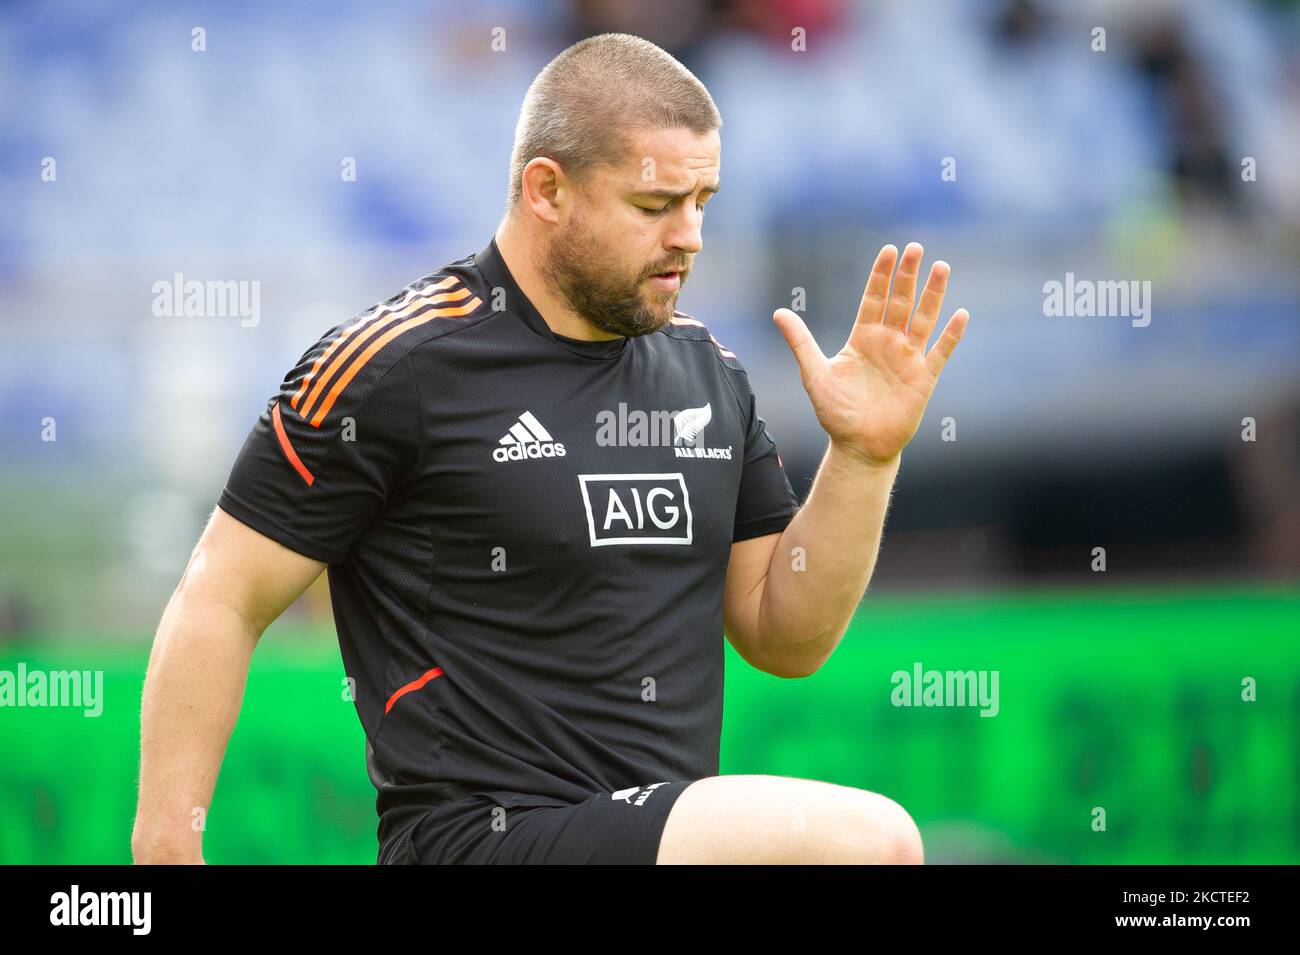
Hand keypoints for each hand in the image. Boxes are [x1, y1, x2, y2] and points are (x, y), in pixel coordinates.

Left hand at [773, 242, 967, 465]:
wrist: (858, 447)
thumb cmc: (836, 412)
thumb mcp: (815, 374)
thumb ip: (801, 342)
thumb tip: (779, 312)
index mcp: (863, 338)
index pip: (874, 299)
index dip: (881, 276)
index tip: (889, 251)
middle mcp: (888, 343)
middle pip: (900, 302)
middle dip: (908, 275)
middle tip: (915, 247)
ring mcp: (908, 359)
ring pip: (923, 319)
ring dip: (933, 295)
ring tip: (941, 267)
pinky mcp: (924, 378)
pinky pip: (940, 352)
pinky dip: (951, 335)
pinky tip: (961, 314)